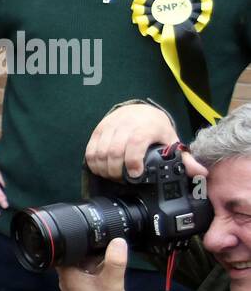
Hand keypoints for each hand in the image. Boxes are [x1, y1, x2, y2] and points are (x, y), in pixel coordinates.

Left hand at [57, 237, 129, 290]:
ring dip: (92, 260)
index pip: (62, 251)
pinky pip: (87, 275)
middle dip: (86, 249)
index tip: (84, 232)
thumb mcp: (112, 282)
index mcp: (67, 276)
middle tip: (100, 242)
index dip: (72, 240)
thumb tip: (118, 240)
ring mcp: (74, 287)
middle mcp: (67, 280)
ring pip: (81, 266)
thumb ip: (115, 261)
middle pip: (73, 257)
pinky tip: (107, 268)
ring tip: (106, 253)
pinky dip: (95, 270)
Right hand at [85, 103, 205, 180]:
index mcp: (147, 126)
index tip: (135, 175)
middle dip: (116, 171)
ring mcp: (110, 126)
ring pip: (100, 153)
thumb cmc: (155, 129)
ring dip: (104, 169)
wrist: (139, 110)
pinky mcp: (98, 130)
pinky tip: (102, 170)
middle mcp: (126, 124)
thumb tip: (200, 173)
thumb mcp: (171, 141)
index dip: (132, 161)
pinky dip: (94, 164)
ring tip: (112, 176)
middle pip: (114, 152)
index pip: (135, 143)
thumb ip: (184, 159)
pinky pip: (91, 150)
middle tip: (123, 180)